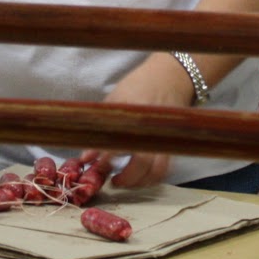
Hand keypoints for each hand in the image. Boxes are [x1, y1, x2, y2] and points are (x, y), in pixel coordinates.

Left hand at [98, 54, 196, 188]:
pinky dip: (153, 177)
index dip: (105, 160)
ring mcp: (166, 137)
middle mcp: (153, 130)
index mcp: (136, 116)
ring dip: (140, 182)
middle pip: (143, 163)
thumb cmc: (139, 85)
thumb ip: (100, 128)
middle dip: (127, 178)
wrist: (171, 77)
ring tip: (125, 181)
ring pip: (157, 171)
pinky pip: (165, 168)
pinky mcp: (173, 143)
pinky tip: (140, 177)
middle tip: (112, 180)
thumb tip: (86, 157)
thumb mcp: (115, 101)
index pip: (119, 144)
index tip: (94, 167)